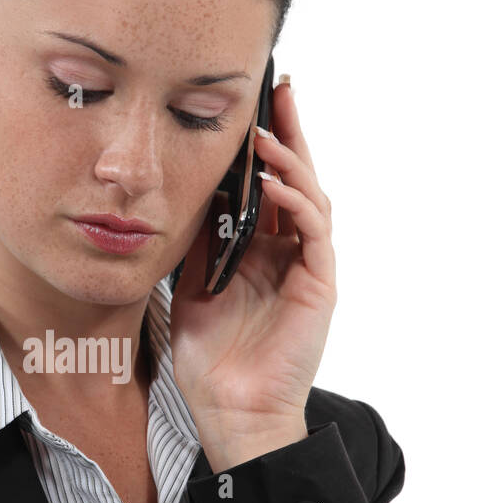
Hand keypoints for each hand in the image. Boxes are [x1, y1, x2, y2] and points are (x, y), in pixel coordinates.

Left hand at [169, 80, 335, 455]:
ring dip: (290, 163)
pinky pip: (315, 234)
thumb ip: (196, 243)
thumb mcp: (192, 286)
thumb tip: (183, 194)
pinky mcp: (320, 286)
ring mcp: (308, 268)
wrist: (230, 410)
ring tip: (264, 136)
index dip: (262, 148)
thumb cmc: (211, 359)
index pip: (266, 187)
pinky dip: (296, 204)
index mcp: (260, 251)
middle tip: (279, 91)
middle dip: (289, 135)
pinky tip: (275, 185)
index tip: (251, 107)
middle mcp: (289, 253)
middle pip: (296, 180)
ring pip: (310, 198)